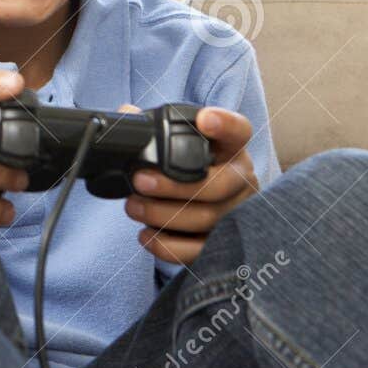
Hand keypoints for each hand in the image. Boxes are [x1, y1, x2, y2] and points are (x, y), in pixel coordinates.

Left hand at [120, 104, 258, 264]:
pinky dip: (168, 245)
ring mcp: (237, 214)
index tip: (204, 119)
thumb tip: (125, 116)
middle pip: (221, 184)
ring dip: (162, 214)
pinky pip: (199, 251)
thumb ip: (150, 128)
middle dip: (174, 185)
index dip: (224, 124)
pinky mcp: (223, 246)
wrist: (197, 207)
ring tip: (133, 207)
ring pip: (208, 219)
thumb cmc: (184, 169)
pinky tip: (145, 235)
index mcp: (230, 148)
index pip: (238, 130)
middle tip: (140, 181)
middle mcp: (241, 180)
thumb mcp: (173, 144)